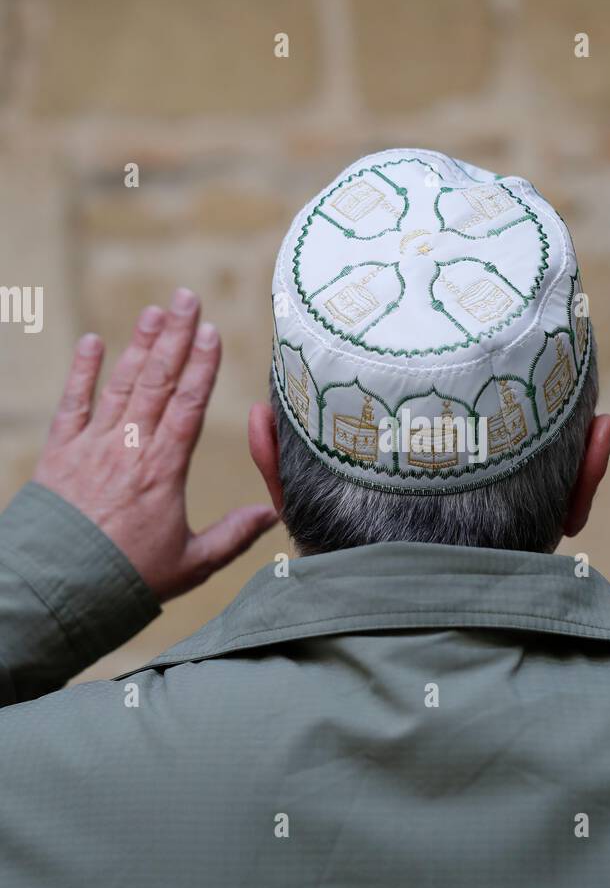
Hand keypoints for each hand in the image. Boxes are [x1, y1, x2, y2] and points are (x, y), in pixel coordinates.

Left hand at [34, 288, 277, 601]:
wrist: (59, 589)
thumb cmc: (127, 580)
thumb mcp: (191, 565)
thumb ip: (233, 536)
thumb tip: (272, 514)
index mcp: (163, 471)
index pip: (188, 406)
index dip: (202, 367)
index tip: (213, 333)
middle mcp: (129, 449)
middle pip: (157, 382)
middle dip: (175, 337)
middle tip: (187, 298)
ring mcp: (91, 447)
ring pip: (120, 385)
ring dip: (139, 346)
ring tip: (155, 312)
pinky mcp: (59, 456)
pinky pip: (72, 405)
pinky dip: (82, 372)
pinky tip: (93, 342)